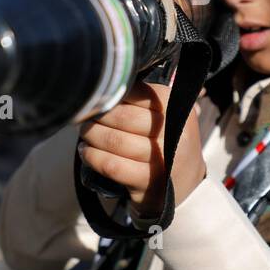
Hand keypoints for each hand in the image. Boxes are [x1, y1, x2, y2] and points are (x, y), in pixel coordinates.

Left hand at [78, 80, 206, 219]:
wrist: (185, 182)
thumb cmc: (166, 141)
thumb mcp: (165, 115)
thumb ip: (142, 101)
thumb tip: (104, 87)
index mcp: (175, 107)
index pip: (138, 93)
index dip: (113, 95)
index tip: (99, 98)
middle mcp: (175, 132)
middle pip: (124, 117)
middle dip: (98, 116)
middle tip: (86, 117)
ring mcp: (164, 159)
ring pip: (116, 141)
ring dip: (92, 136)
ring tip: (85, 134)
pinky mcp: (149, 182)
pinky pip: (112, 165)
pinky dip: (94, 157)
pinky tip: (87, 152)